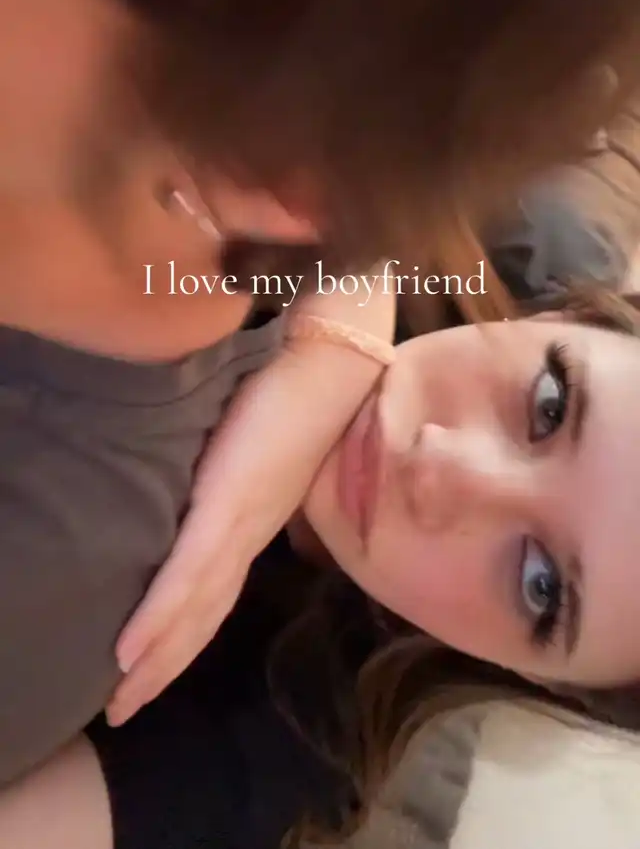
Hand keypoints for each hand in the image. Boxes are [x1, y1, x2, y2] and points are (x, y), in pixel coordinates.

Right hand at [107, 282, 394, 725]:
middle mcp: (248, 535)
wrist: (331, 364)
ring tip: (121, 698)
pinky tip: (131, 649)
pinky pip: (186, 572)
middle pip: (202, 619)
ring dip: (156, 660)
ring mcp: (239, 523)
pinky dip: (158, 616)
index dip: (183, 636)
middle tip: (122, 710)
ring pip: (193, 611)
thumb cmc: (296, 394)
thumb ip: (238, 471)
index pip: (215, 594)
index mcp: (256, 522)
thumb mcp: (259, 442)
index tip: (151, 671)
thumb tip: (213, 475)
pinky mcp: (227, 502)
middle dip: (163, 668)